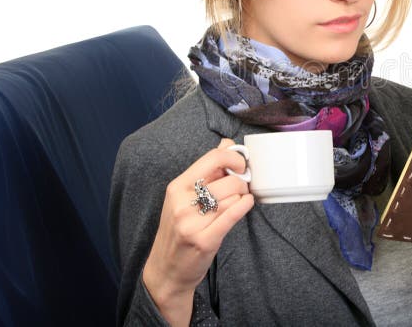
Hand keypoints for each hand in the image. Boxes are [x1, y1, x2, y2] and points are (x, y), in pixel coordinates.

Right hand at [142, 138, 254, 325]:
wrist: (166, 270)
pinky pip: (233, 214)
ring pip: (233, 196)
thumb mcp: (183, 197)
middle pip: (228, 179)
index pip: (213, 157)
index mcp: (177, 187)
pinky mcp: (204, 240)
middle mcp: (182, 202)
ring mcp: (192, 222)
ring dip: (242, 197)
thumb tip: (227, 143)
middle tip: (241, 188)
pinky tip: (245, 204)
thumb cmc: (179, 229)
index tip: (241, 165)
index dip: (235, 158)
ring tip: (237, 201)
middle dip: (242, 182)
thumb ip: (206, 170)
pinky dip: (244, 206)